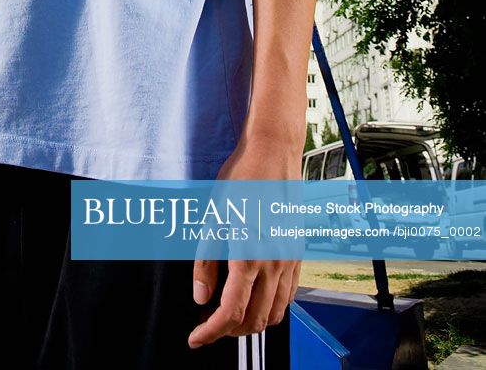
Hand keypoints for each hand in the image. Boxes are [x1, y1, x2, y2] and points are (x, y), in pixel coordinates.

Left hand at [188, 135, 301, 346]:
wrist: (273, 154)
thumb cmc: (240, 179)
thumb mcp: (213, 216)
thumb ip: (206, 262)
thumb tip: (200, 298)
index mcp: (248, 255)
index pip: (231, 313)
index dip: (211, 332)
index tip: (196, 339)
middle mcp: (274, 264)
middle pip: (254, 320)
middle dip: (229, 331)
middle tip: (209, 327)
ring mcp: (290, 260)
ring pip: (274, 313)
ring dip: (252, 324)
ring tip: (230, 317)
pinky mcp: (298, 254)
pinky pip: (288, 296)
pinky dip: (271, 309)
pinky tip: (256, 300)